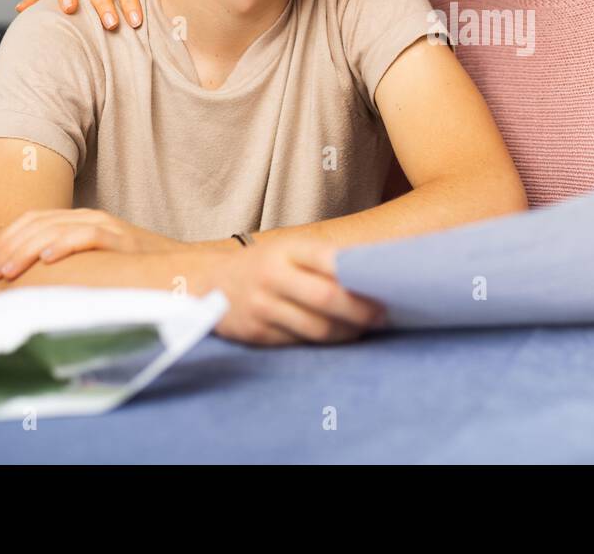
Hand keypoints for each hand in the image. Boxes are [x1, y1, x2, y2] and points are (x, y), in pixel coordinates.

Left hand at [0, 208, 182, 280]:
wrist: (183, 268)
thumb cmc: (134, 273)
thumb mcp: (94, 264)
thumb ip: (68, 265)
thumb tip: (29, 287)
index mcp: (80, 221)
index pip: (34, 219)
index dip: (8, 238)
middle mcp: (91, 218)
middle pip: (39, 222)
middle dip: (11, 246)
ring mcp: (108, 227)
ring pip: (57, 228)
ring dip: (27, 248)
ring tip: (9, 269)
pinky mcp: (123, 240)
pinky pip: (89, 236)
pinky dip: (65, 243)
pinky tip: (47, 257)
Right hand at [206, 236, 386, 345]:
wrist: (208, 284)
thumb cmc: (264, 265)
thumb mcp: (288, 250)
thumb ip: (324, 260)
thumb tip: (375, 273)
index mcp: (286, 250)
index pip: (330, 260)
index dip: (361, 275)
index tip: (385, 285)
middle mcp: (273, 277)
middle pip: (328, 298)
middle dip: (361, 310)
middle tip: (382, 314)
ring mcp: (263, 307)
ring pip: (317, 328)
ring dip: (348, 332)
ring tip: (364, 328)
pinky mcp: (258, 334)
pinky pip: (300, 343)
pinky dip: (325, 343)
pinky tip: (338, 337)